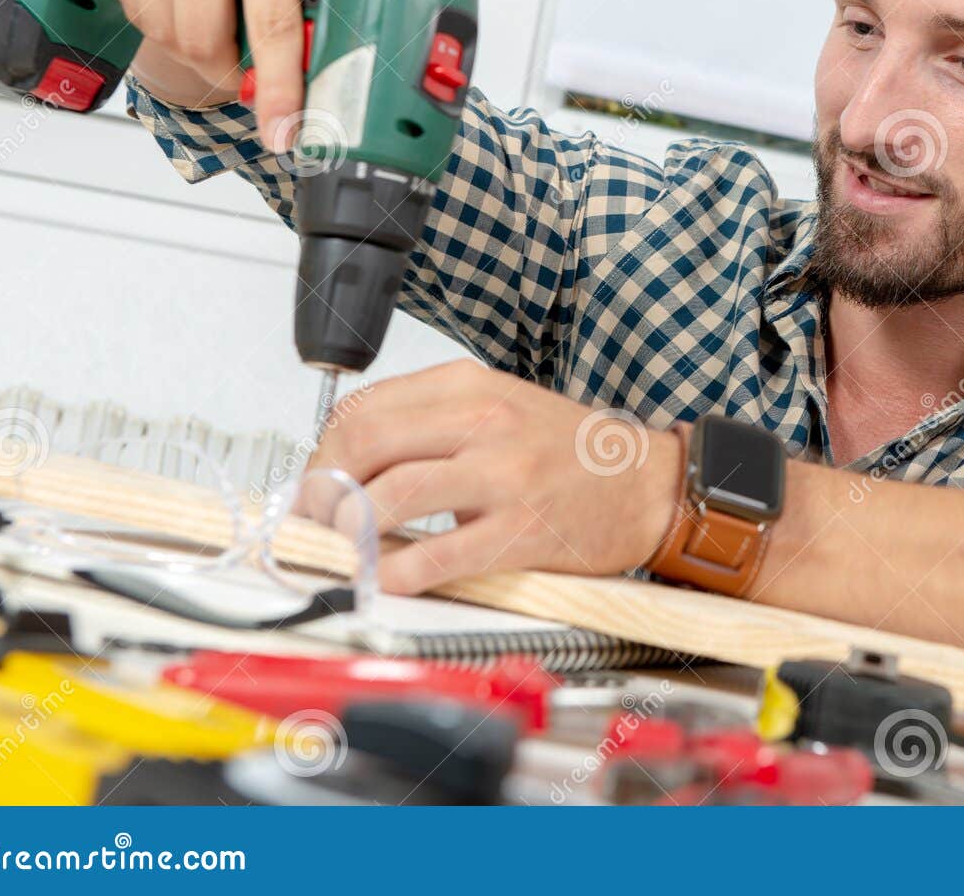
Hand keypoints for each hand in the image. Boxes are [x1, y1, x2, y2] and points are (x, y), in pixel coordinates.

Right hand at [98, 0, 323, 148]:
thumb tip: (318, 59)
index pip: (270, 30)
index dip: (276, 91)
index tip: (282, 134)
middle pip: (205, 44)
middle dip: (227, 70)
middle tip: (245, 61)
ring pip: (166, 34)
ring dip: (194, 45)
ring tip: (216, 17)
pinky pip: (136, 7)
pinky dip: (163, 16)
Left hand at [307, 360, 683, 594]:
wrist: (646, 483)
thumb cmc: (572, 451)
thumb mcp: (501, 405)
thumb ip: (434, 423)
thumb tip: (358, 462)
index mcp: (471, 386)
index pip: (365, 407)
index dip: (324, 450)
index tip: (318, 481)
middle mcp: (484, 422)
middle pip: (366, 442)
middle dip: (324, 486)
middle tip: (317, 516)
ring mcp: (503, 475)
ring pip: (393, 494)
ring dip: (350, 528)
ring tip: (345, 546)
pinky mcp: (520, 530)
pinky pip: (438, 554)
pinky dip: (396, 570)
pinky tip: (385, 576)